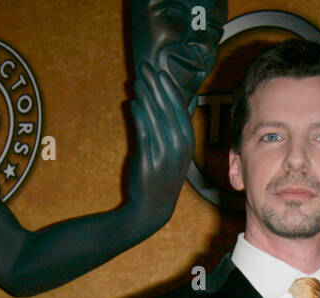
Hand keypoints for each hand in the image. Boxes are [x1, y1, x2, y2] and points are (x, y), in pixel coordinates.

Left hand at [126, 63, 194, 228]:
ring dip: (147, 96)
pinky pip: (145, 133)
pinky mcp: (151, 160)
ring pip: (157, 118)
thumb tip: (163, 104)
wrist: (152, 209)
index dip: (170, 89)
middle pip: (169, 109)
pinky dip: (139, 116)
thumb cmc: (159, 178)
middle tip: (146, 67)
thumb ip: (167, 129)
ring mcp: (166, 154)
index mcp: (187, 143)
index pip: (180, 110)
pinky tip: (133, 103)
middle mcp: (180, 147)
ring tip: (137, 80)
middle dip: (157, 86)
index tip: (160, 72)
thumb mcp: (170, 153)